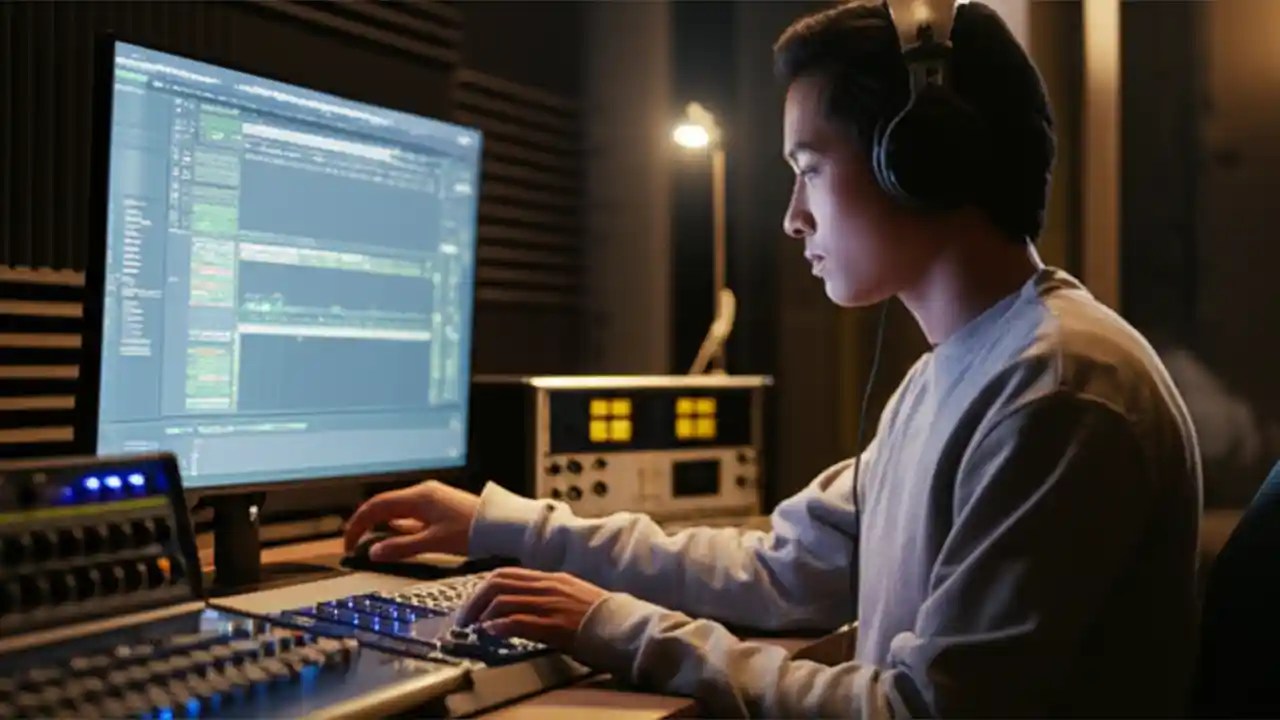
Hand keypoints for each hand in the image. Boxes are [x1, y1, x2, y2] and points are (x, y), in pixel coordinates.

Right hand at [343, 480, 479, 559]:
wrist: (502, 524)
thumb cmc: (472, 531)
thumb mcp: (434, 543)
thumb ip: (401, 547)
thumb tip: (373, 552)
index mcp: (418, 497)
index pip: (376, 507)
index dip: (358, 525)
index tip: (348, 544)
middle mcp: (422, 493)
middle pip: (383, 505)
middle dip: (366, 523)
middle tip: (354, 544)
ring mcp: (431, 498)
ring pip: (396, 509)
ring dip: (381, 524)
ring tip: (370, 542)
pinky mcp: (439, 506)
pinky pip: (410, 513)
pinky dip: (397, 524)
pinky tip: (395, 536)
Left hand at [458, 568, 608, 649]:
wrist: (624, 625)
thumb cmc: (601, 615)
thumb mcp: (571, 596)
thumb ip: (547, 596)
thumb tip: (521, 606)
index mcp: (551, 578)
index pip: (507, 574)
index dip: (483, 588)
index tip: (473, 604)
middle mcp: (547, 586)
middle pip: (498, 583)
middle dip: (475, 600)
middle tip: (464, 618)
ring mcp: (550, 604)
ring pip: (504, 599)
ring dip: (482, 614)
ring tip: (473, 628)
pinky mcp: (553, 625)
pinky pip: (518, 621)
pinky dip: (499, 626)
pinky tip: (490, 633)